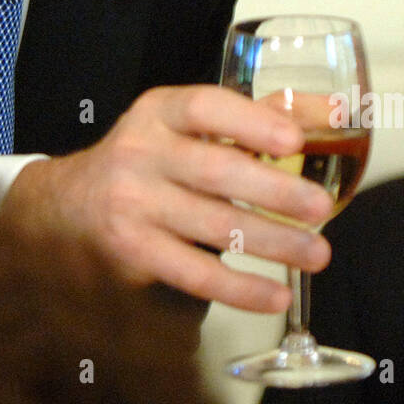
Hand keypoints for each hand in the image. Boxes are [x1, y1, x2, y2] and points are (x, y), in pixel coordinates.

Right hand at [0, 84, 333, 311]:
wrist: (70, 205)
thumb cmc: (149, 160)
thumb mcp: (188, 127)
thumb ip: (256, 117)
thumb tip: (333, 113)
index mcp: (159, 112)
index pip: (204, 108)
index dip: (249, 122)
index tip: (293, 140)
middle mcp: (140, 152)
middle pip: (215, 172)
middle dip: (275, 192)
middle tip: (322, 208)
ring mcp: (132, 204)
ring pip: (211, 226)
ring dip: (271, 243)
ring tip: (316, 254)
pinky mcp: (132, 250)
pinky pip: (192, 273)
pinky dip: (239, 288)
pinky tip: (274, 294)